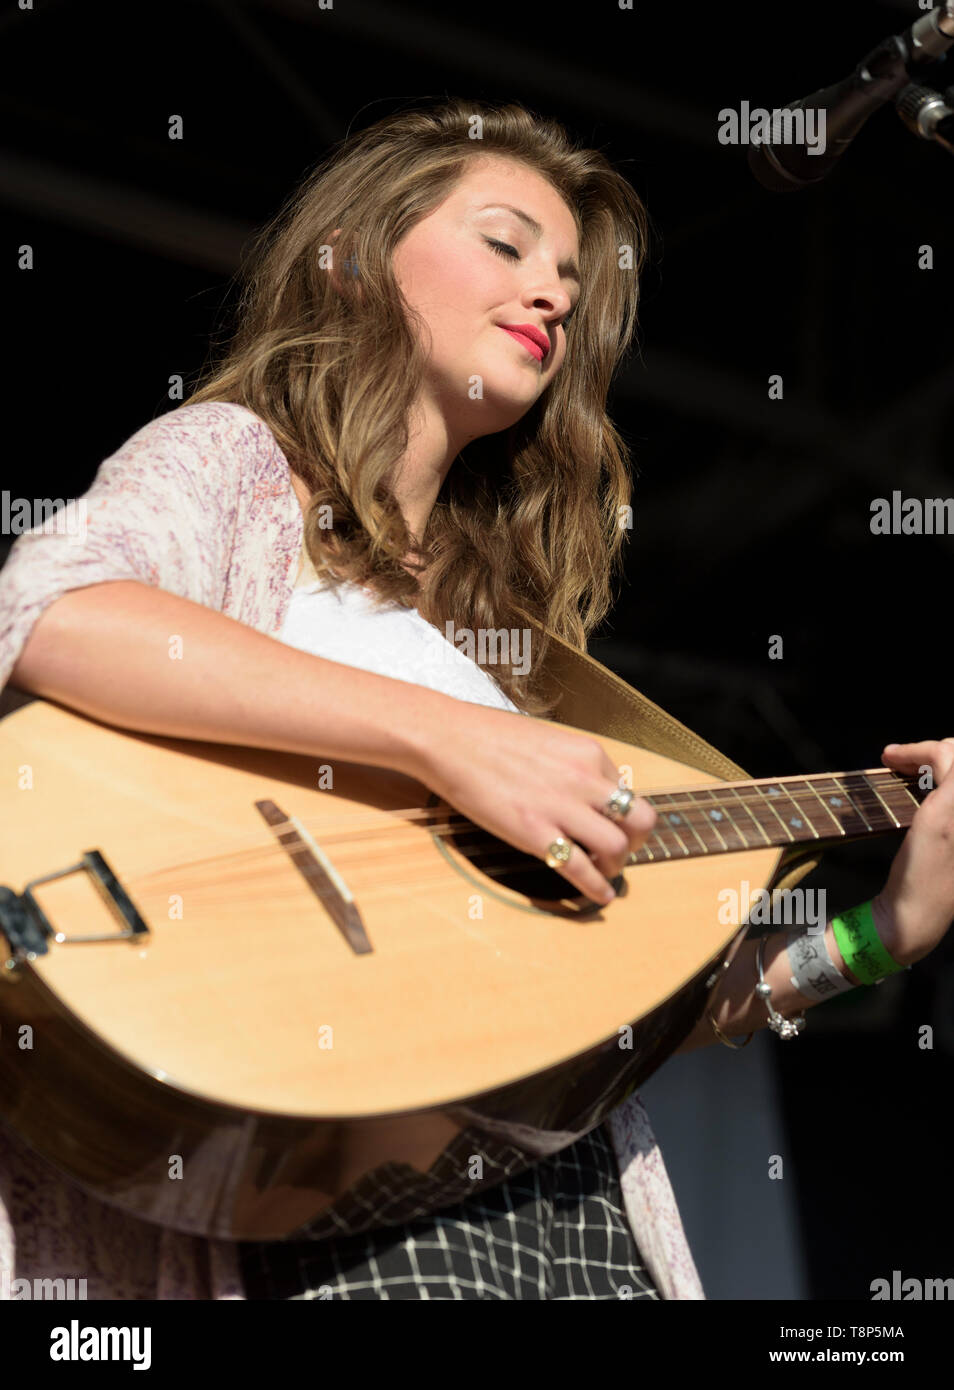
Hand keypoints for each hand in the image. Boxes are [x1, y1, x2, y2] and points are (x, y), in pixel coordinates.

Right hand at [418, 703, 656, 903]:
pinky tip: (600, 895)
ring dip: (617, 866)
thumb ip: (570, 766)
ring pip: (617, 847)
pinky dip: (597, 887)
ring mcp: (562, 808)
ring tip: (605, 872)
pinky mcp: (536, 833)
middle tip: (622, 852)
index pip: (628, 791)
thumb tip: (580, 790)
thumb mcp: (546, 742)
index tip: (614, 827)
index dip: (623, 815)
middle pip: (639, 820)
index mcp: (588, 754)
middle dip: (636, 842)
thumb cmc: (488, 737)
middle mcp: (585, 779)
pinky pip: (581, 868)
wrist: (448, 740)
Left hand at [873, 738, 953, 965]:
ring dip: (922, 749)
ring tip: (894, 757)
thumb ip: (950, 812)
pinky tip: (892, 758)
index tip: (919, 764)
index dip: (950, 759)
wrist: (916, 915)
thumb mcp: (949, 840)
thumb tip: (935, 784)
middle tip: (903, 759)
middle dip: (936, 751)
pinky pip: (941, 758)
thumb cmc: (927, 885)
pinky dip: (915, 751)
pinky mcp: (947, 809)